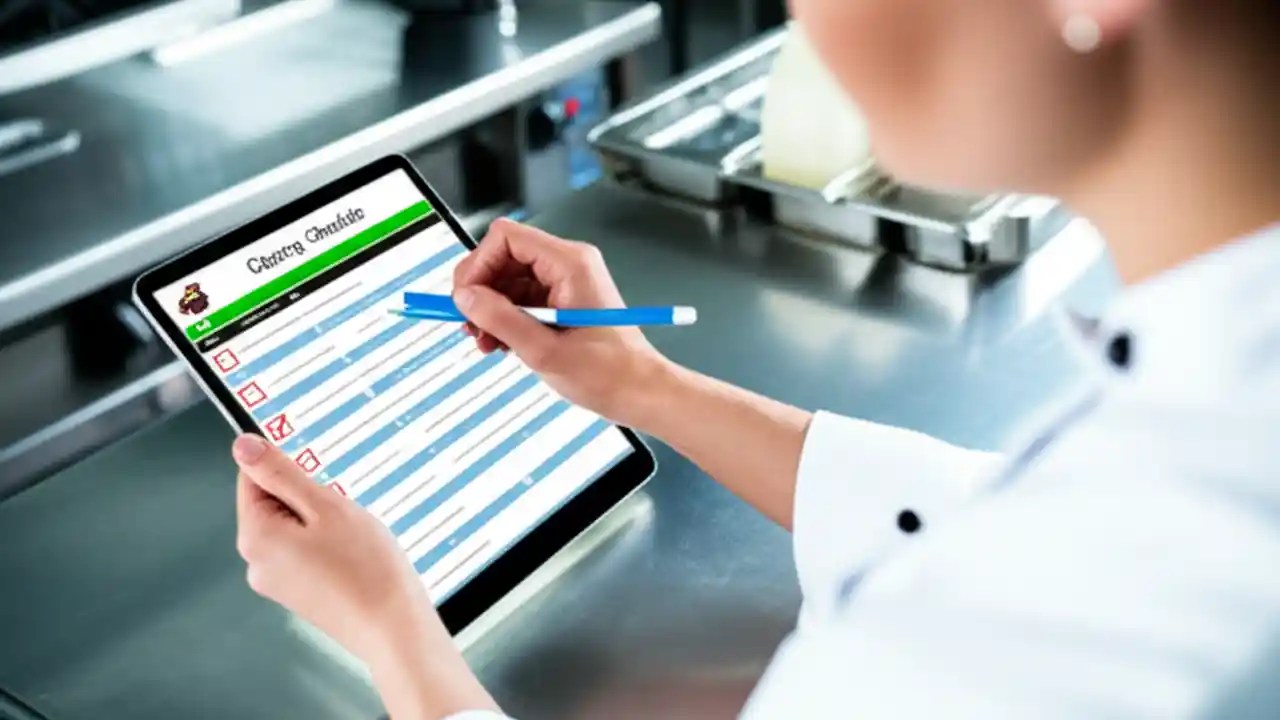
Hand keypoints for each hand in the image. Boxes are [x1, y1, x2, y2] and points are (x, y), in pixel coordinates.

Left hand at [232, 434, 497, 717]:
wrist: (393, 628)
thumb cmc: (366, 570)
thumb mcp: (325, 506)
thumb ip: (280, 473)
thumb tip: (244, 446)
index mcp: (256, 537)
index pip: (253, 477)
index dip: (289, 470)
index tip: (319, 479)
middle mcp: (256, 562)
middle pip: (273, 504)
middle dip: (310, 498)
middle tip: (342, 513)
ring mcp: (276, 581)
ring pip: (293, 527)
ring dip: (322, 522)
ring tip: (352, 539)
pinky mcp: (297, 593)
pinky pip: (305, 551)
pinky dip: (328, 545)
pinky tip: (352, 557)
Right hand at [452, 219, 672, 426]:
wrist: (638, 392)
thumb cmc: (608, 373)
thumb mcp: (544, 350)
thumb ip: (500, 319)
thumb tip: (465, 298)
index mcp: (570, 264)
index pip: (506, 238)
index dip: (478, 264)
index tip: (464, 298)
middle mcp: (568, 265)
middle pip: (504, 257)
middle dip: (480, 291)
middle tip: (469, 324)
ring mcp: (565, 282)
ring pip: (508, 281)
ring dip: (489, 310)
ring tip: (484, 342)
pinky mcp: (562, 302)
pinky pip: (521, 299)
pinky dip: (505, 319)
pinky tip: (499, 344)